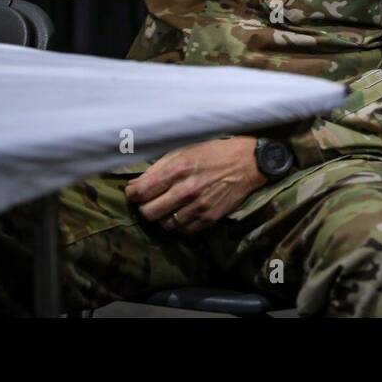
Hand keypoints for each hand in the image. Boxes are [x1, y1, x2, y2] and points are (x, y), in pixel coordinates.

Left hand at [124, 137, 265, 233]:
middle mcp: (186, 189)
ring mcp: (198, 206)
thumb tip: (136, 185)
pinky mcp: (209, 218)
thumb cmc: (214, 153)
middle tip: (151, 202)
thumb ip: (159, 168)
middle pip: (149, 213)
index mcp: (177, 168)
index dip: (132, 194)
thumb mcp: (184, 151)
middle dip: (145, 208)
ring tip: (169, 208)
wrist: (248, 162)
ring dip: (163, 217)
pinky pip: (184, 231)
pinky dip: (180, 225)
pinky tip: (183, 214)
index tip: (134, 193)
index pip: (140, 192)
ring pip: (165, 225)